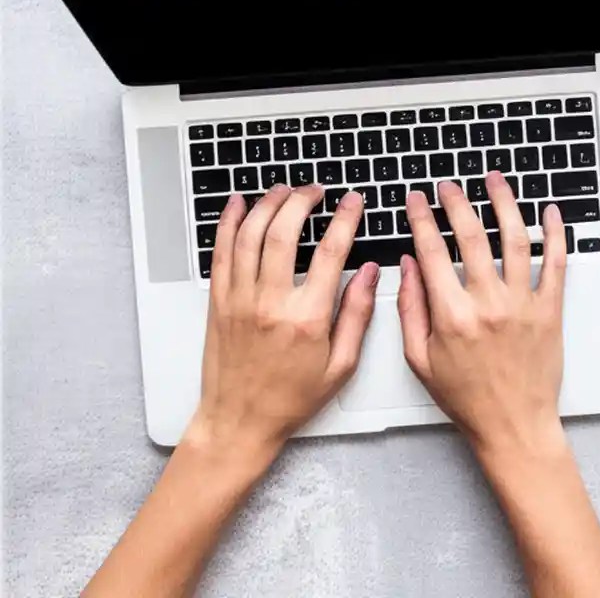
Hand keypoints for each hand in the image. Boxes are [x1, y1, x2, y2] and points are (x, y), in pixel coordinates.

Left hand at [189, 184, 377, 459]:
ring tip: (284, 191)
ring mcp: (240, 301)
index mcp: (307, 319)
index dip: (345, 220)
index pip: (331, 253)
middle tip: (315, 191)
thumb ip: (357, 315)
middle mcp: (271, 304)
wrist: (240, 421)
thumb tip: (369, 274)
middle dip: (302, 201)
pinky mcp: (218, 303)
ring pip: (250, 236)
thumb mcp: (341, 365)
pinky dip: (229, 223)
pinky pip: (221, 253)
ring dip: (268, 205)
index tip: (352, 202)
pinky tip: (240, 205)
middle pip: (285, 233)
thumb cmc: (290, 399)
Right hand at [397, 172, 567, 457]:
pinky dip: (555, 235)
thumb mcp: (420, 360)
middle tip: (449, 186)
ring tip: (495, 180)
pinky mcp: (550, 312)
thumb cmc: (466, 398)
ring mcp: (523, 305)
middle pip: (472, 237)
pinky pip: (556, 265)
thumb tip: (406, 266)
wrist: (514, 425)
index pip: (432, 253)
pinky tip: (550, 213)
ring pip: (515, 240)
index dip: (422, 219)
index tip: (417, 200)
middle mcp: (488, 305)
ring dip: (505, 204)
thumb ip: (410, 309)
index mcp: (452, 316)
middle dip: (457, 203)